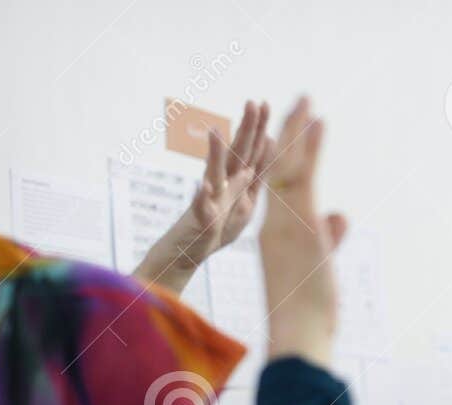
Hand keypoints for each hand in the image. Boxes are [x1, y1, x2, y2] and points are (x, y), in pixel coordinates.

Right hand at [134, 101, 273, 291]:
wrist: (184, 254)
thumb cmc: (213, 228)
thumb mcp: (242, 203)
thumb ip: (253, 175)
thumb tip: (266, 146)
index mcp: (234, 183)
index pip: (250, 152)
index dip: (258, 130)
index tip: (265, 104)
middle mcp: (221, 187)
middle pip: (236, 154)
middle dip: (246, 130)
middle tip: (253, 103)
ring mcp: (209, 203)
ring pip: (214, 176)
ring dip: (215, 154)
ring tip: (215, 131)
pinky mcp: (200, 222)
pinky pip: (200, 211)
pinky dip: (201, 199)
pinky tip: (203, 187)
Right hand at [260, 97, 346, 366]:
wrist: (298, 334)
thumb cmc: (307, 313)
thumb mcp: (321, 267)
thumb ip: (329, 236)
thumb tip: (340, 217)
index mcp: (275, 234)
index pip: (274, 187)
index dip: (278, 156)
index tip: (281, 131)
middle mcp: (274, 222)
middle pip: (278, 168)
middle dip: (287, 132)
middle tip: (295, 101)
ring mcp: (286, 221)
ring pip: (289, 165)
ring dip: (299, 130)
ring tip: (307, 98)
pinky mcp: (302, 224)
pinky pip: (305, 177)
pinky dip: (312, 148)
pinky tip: (318, 121)